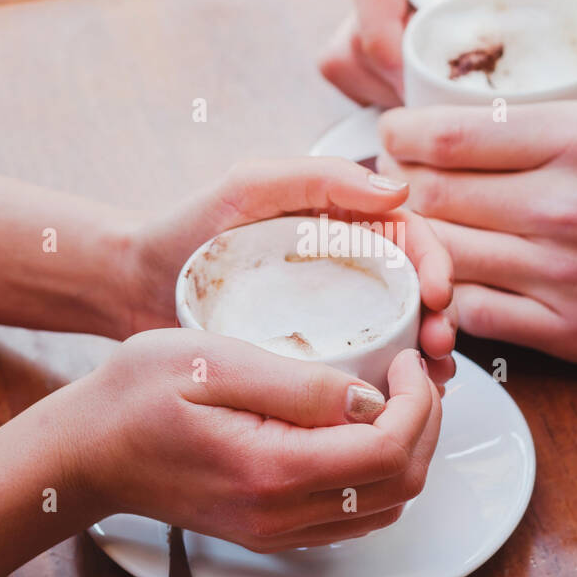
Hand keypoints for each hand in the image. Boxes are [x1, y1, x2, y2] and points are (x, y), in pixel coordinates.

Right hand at [68, 329, 441, 551]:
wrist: (86, 452)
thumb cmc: (134, 397)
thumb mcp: (213, 362)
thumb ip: (297, 383)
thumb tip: (369, 396)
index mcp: (273, 470)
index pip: (389, 453)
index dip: (418, 403)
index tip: (405, 359)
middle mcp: (282, 515)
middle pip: (401, 486)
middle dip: (425, 425)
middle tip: (409, 373)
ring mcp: (278, 529)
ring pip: (386, 506)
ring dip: (407, 450)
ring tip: (393, 395)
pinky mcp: (272, 528)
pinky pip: (353, 515)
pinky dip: (379, 472)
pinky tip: (361, 426)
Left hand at [123, 156, 455, 385]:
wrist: (135, 287)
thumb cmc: (188, 230)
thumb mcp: (250, 187)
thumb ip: (318, 177)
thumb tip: (397, 189)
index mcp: (343, 222)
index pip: (410, 237)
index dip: (436, 263)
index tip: (436, 294)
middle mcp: (347, 267)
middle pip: (416, 290)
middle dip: (441, 318)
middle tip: (438, 347)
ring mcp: (333, 313)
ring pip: (400, 332)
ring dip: (426, 356)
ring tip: (430, 380)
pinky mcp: (314, 354)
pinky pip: (364, 367)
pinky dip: (389, 384)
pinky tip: (395, 399)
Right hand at [318, 0, 576, 106]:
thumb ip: (515, 3)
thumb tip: (466, 42)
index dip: (378, 29)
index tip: (411, 77)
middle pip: (352, 29)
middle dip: (388, 80)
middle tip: (444, 109)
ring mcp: (401, 12)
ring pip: (349, 64)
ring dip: (389, 100)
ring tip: (449, 116)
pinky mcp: (402, 50)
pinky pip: (365, 88)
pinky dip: (394, 110)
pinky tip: (441, 120)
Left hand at [375, 30, 576, 374]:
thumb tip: (565, 14)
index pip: (445, 134)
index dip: (398, 133)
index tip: (394, 133)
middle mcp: (563, 205)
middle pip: (430, 195)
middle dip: (399, 186)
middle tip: (398, 182)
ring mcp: (564, 275)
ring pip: (443, 256)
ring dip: (420, 242)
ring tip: (418, 229)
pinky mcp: (572, 333)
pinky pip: (476, 317)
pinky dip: (452, 299)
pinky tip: (457, 282)